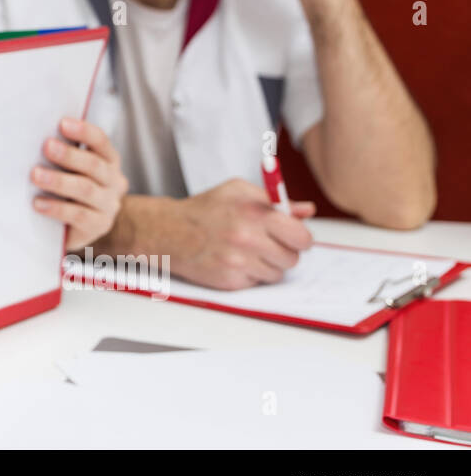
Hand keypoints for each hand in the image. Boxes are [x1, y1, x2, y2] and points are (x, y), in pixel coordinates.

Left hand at [31, 117, 127, 250]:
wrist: (81, 227)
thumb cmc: (70, 189)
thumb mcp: (72, 169)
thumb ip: (63, 154)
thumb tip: (36, 135)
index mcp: (109, 161)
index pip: (100, 142)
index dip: (83, 132)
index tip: (62, 123)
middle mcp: (114, 181)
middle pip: (94, 165)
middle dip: (69, 155)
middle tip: (47, 146)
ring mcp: (109, 205)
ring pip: (86, 189)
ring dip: (59, 181)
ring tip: (36, 175)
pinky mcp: (99, 226)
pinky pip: (78, 215)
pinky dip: (57, 208)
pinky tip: (38, 203)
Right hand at [171, 178, 315, 289]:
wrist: (168, 231)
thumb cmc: (205, 209)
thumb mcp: (238, 192)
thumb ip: (275, 200)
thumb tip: (307, 210)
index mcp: (255, 213)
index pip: (301, 236)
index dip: (300, 238)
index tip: (293, 236)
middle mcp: (247, 238)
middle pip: (292, 259)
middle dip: (284, 252)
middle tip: (267, 244)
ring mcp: (238, 262)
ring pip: (276, 274)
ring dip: (267, 265)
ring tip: (247, 252)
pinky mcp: (229, 281)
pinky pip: (256, 283)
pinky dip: (249, 275)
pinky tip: (233, 261)